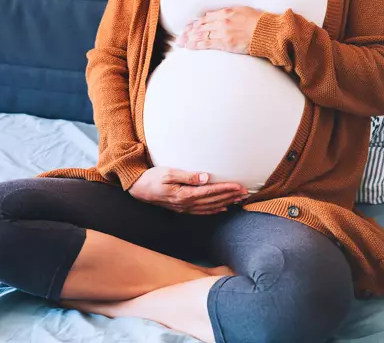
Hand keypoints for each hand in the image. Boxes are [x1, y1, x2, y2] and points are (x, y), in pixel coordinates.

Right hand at [128, 167, 248, 214]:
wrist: (138, 189)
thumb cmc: (152, 178)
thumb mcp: (168, 173)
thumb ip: (188, 176)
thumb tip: (206, 177)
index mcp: (184, 194)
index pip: (211, 192)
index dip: (226, 189)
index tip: (239, 186)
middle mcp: (186, 204)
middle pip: (214, 201)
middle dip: (231, 196)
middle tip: (246, 192)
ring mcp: (184, 208)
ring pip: (210, 207)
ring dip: (226, 203)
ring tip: (239, 199)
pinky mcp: (182, 208)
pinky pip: (202, 211)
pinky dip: (215, 210)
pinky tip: (223, 208)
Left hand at [177, 6, 262, 53]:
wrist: (266, 31)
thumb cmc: (258, 22)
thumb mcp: (241, 11)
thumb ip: (226, 12)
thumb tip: (212, 15)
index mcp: (226, 12)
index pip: (206, 18)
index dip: (195, 24)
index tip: (188, 28)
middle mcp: (222, 21)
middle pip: (200, 26)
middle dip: (188, 32)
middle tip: (180, 37)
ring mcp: (223, 32)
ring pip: (201, 35)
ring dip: (189, 39)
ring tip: (181, 43)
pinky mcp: (225, 42)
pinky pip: (207, 43)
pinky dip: (197, 45)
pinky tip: (190, 47)